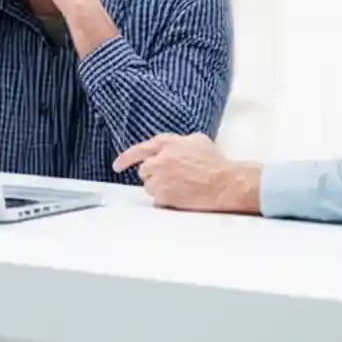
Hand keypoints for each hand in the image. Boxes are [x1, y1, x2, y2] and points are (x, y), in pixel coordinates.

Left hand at [113, 133, 261, 213]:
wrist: (224, 182)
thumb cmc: (215, 163)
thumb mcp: (197, 140)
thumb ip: (177, 143)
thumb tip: (170, 148)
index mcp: (167, 143)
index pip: (139, 150)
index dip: (126, 158)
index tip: (117, 165)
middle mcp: (159, 159)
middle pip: (144, 171)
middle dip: (154, 176)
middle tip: (172, 180)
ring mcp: (159, 178)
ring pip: (150, 187)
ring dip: (161, 189)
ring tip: (182, 188)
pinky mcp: (163, 194)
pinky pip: (158, 200)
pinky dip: (167, 201)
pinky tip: (182, 197)